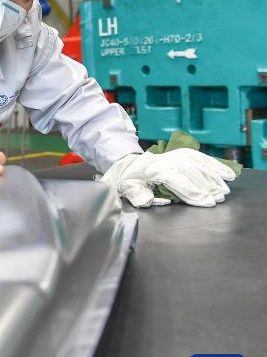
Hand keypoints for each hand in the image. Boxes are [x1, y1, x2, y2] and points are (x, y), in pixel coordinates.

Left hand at [100, 148, 236, 206]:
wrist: (131, 164)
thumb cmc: (132, 180)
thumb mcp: (128, 188)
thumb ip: (137, 195)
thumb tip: (145, 201)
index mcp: (154, 170)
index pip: (176, 180)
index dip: (194, 192)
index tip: (208, 203)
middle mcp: (167, 159)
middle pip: (191, 172)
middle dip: (207, 186)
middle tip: (219, 199)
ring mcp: (177, 155)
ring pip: (200, 165)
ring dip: (215, 178)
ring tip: (224, 191)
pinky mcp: (185, 153)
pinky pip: (204, 158)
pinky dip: (217, 166)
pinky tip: (228, 175)